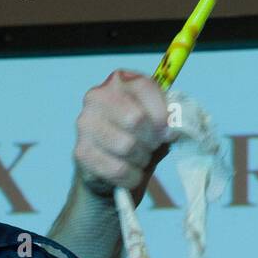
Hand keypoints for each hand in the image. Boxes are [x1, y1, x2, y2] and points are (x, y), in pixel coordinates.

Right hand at [73, 69, 172, 202]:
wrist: (111, 167)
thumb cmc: (139, 138)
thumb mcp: (158, 123)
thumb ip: (170, 119)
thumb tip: (175, 128)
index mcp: (120, 80)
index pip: (145, 87)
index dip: (163, 113)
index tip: (170, 132)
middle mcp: (97, 96)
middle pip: (134, 118)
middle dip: (151, 139)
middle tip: (152, 147)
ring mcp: (85, 123)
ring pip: (126, 145)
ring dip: (142, 159)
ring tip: (141, 159)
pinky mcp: (81, 151)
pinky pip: (117, 168)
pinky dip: (131, 176)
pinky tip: (132, 174)